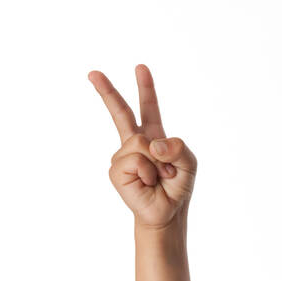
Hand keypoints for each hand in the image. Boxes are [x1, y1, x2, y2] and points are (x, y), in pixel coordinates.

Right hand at [88, 64, 196, 227]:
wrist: (167, 213)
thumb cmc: (177, 188)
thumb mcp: (188, 163)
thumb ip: (178, 146)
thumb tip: (151, 144)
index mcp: (153, 136)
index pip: (149, 108)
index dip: (146, 87)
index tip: (140, 67)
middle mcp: (135, 142)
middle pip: (120, 112)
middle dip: (106, 91)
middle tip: (92, 73)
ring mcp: (122, 155)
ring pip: (140, 143)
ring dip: (157, 163)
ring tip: (159, 177)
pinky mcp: (116, 171)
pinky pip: (135, 160)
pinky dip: (147, 172)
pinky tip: (147, 183)